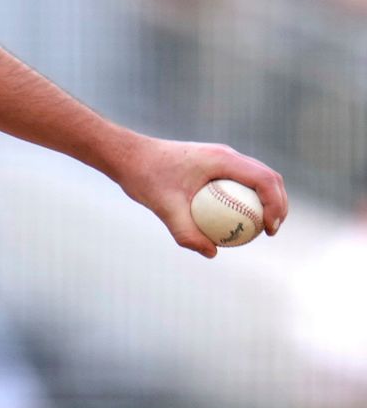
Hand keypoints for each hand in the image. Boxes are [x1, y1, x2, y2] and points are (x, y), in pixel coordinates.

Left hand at [111, 137, 287, 258]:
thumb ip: (186, 232)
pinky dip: (246, 199)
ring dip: (266, 200)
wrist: (128, 156)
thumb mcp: (163, 208)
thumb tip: (212, 253)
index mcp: (221, 159)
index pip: (264, 179)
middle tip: (272, 232)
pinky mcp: (212, 164)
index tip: (270, 230)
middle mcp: (226, 154)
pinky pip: (238, 182)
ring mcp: (220, 158)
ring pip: (256, 178)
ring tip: (261, 229)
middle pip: (268, 177)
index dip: (276, 204)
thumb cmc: (145, 177)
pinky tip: (235, 223)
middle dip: (279, 204)